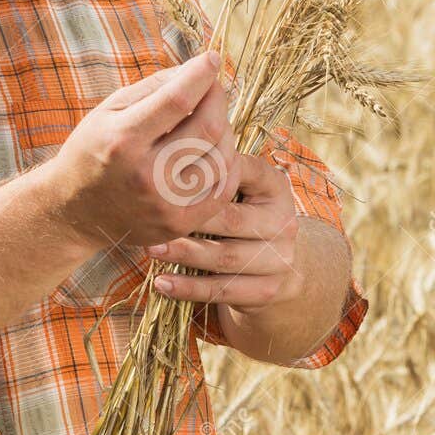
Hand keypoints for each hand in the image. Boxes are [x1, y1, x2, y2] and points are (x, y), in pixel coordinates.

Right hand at [47, 51, 242, 251]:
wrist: (73, 213)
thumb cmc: (92, 152)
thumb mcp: (108, 111)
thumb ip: (152, 88)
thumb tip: (198, 68)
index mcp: (123, 140)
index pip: (178, 99)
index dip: (202, 74)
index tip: (212, 59)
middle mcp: (145, 174)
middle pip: (207, 128)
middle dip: (218, 99)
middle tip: (214, 90)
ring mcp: (163, 204)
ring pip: (221, 158)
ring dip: (225, 132)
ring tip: (212, 122)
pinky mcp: (176, 225)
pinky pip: (222, 190)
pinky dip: (228, 166)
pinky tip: (217, 152)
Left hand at [144, 150, 303, 309]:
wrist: (278, 265)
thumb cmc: (243, 215)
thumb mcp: (242, 187)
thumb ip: (217, 170)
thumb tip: (172, 144)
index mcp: (276, 188)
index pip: (245, 173)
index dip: (210, 173)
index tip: (171, 169)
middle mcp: (284, 222)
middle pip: (232, 221)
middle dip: (189, 219)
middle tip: (150, 215)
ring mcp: (278, 259)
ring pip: (225, 258)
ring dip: (184, 254)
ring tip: (151, 250)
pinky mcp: (266, 291)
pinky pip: (222, 291)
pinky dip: (189, 289)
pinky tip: (162, 283)